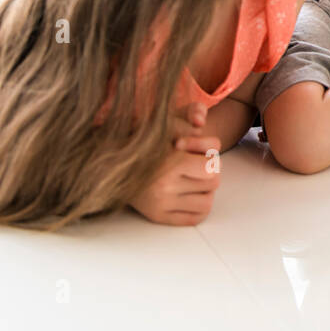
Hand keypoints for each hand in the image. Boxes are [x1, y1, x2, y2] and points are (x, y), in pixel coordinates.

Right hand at [128, 102, 221, 225]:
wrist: (115, 162)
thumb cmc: (151, 138)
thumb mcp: (171, 119)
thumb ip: (192, 112)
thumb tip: (201, 119)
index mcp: (170, 161)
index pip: (213, 167)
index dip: (212, 157)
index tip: (200, 153)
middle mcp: (163, 186)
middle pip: (213, 183)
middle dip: (210, 173)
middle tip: (197, 166)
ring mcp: (160, 204)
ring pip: (207, 203)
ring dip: (205, 191)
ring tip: (194, 180)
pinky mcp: (157, 216)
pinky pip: (195, 219)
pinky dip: (198, 208)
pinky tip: (190, 195)